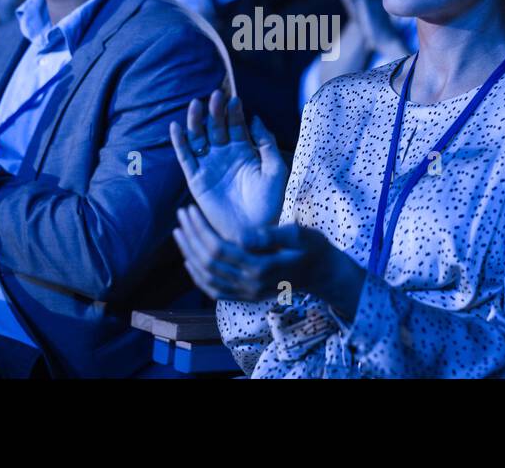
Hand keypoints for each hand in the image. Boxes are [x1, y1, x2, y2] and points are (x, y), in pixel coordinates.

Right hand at [169, 89, 286, 239]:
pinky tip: (176, 127)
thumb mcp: (275, 170)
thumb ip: (266, 144)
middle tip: (216, 97)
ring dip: (196, 121)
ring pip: (199, 138)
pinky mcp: (196, 180)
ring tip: (196, 105)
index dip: (234, 112)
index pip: (236, 125)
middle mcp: (224, 155)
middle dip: (215, 111)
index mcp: (244, 151)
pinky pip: (185, 158)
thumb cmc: (272, 203)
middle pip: (216, 127)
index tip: (235, 100)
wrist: (257, 231)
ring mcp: (209, 166)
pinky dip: (179, 143)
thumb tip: (255, 117)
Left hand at [173, 206, 363, 315]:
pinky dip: (198, 277)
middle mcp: (250, 284)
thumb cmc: (314, 249)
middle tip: (181, 214)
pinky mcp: (247, 296)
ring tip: (179, 232)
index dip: (200, 229)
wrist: (325, 274)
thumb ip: (271, 235)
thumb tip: (241, 235)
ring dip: (189, 254)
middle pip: (208, 263)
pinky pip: (215, 291)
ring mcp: (247, 293)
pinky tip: (189, 262)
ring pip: (206, 278)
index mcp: (261, 267)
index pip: (219, 249)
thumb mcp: (300, 235)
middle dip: (190, 237)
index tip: (191, 209)